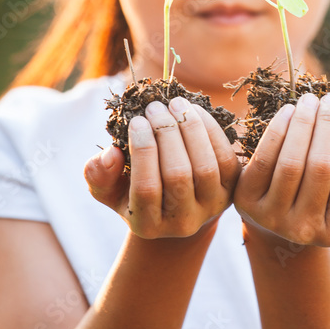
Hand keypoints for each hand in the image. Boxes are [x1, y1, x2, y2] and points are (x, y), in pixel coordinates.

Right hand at [84, 96, 240, 238]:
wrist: (175, 204)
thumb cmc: (133, 190)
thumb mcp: (108, 188)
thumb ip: (98, 175)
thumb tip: (110, 154)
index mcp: (147, 225)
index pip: (146, 188)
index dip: (142, 150)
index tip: (136, 120)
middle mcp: (182, 223)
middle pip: (178, 175)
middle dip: (166, 134)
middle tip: (154, 107)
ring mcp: (211, 207)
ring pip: (205, 166)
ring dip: (190, 128)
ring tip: (174, 103)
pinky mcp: (232, 190)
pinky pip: (225, 157)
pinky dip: (210, 130)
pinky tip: (193, 110)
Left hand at [233, 92, 329, 247]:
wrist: (281, 219)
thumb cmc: (328, 201)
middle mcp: (304, 230)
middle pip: (320, 167)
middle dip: (328, 126)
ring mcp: (271, 218)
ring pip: (291, 163)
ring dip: (303, 124)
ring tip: (311, 100)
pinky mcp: (246, 202)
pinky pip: (264, 160)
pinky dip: (277, 132)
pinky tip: (288, 112)